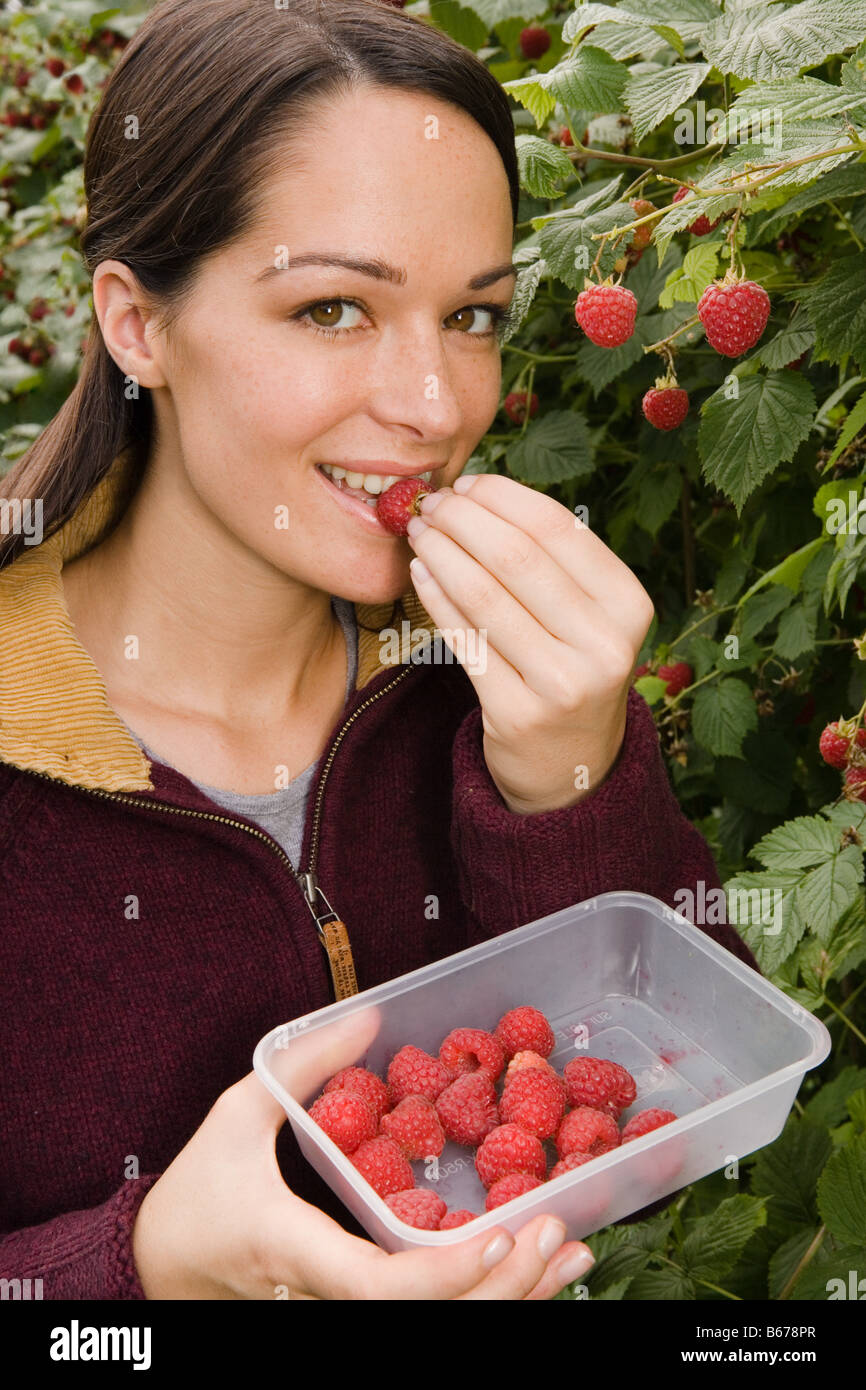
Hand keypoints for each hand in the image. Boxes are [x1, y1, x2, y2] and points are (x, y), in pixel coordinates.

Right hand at [132, 1009, 595, 1299]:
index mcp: (295, 1251)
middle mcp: (325, 1301)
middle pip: (427, 1325)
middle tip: (556, 1234)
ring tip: (571, 1255)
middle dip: (503, 1290)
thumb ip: (306, 1065)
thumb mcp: (237, 1114)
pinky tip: (534, 1275)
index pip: (379, 1290)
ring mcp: (340, 1316)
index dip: (446, 1275)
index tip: (500, 1237)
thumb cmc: (198, 1191)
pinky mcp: (355, 1317)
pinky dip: (489, 1301)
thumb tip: (371, 1016)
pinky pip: (430, 1322)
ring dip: (512, 1302)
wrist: (159, 1264)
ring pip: (438, 1333)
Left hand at [406, 474, 654, 814]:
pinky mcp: (518, 714)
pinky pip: (465, 640)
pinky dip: (436, 598)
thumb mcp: (589, 617)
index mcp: (629, 605)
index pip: (559, 529)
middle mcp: (605, 645)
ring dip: (441, 553)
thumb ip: (554, 562)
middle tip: (430, 503)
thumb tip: (479, 492)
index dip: (504, 498)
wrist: (573, 766)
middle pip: (517, 557)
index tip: (467, 482)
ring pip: (484, 595)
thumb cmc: (569, 669)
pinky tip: (419, 573)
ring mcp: (562, 684)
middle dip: (464, 520)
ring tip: (418, 531)